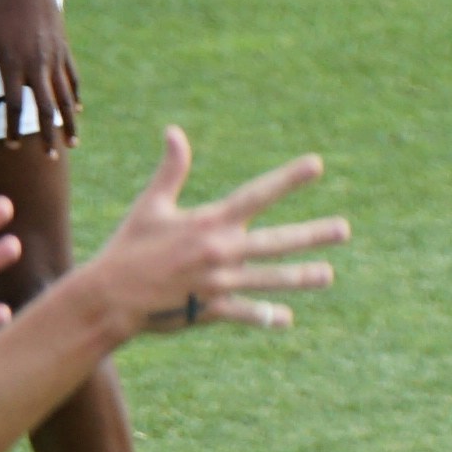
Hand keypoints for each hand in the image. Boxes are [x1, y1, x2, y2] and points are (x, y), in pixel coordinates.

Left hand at [0, 0, 83, 147]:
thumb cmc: (3, 14)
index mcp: (15, 65)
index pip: (15, 105)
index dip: (13, 128)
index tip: (12, 146)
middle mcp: (38, 66)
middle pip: (45, 108)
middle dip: (48, 135)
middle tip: (51, 156)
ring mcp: (55, 59)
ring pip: (65, 97)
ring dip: (69, 122)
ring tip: (72, 143)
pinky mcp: (65, 51)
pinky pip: (72, 79)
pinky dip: (74, 96)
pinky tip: (76, 110)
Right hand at [70, 130, 344, 339]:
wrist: (106, 297)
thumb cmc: (128, 248)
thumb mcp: (150, 206)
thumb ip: (171, 171)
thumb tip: (174, 131)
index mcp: (209, 223)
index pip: (257, 195)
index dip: (288, 179)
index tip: (317, 164)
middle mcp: (220, 252)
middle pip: (276, 242)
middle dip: (312, 235)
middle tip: (345, 230)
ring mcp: (217, 283)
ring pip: (269, 279)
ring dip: (300, 278)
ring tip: (328, 276)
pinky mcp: (209, 309)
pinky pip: (243, 312)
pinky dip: (263, 316)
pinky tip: (285, 319)